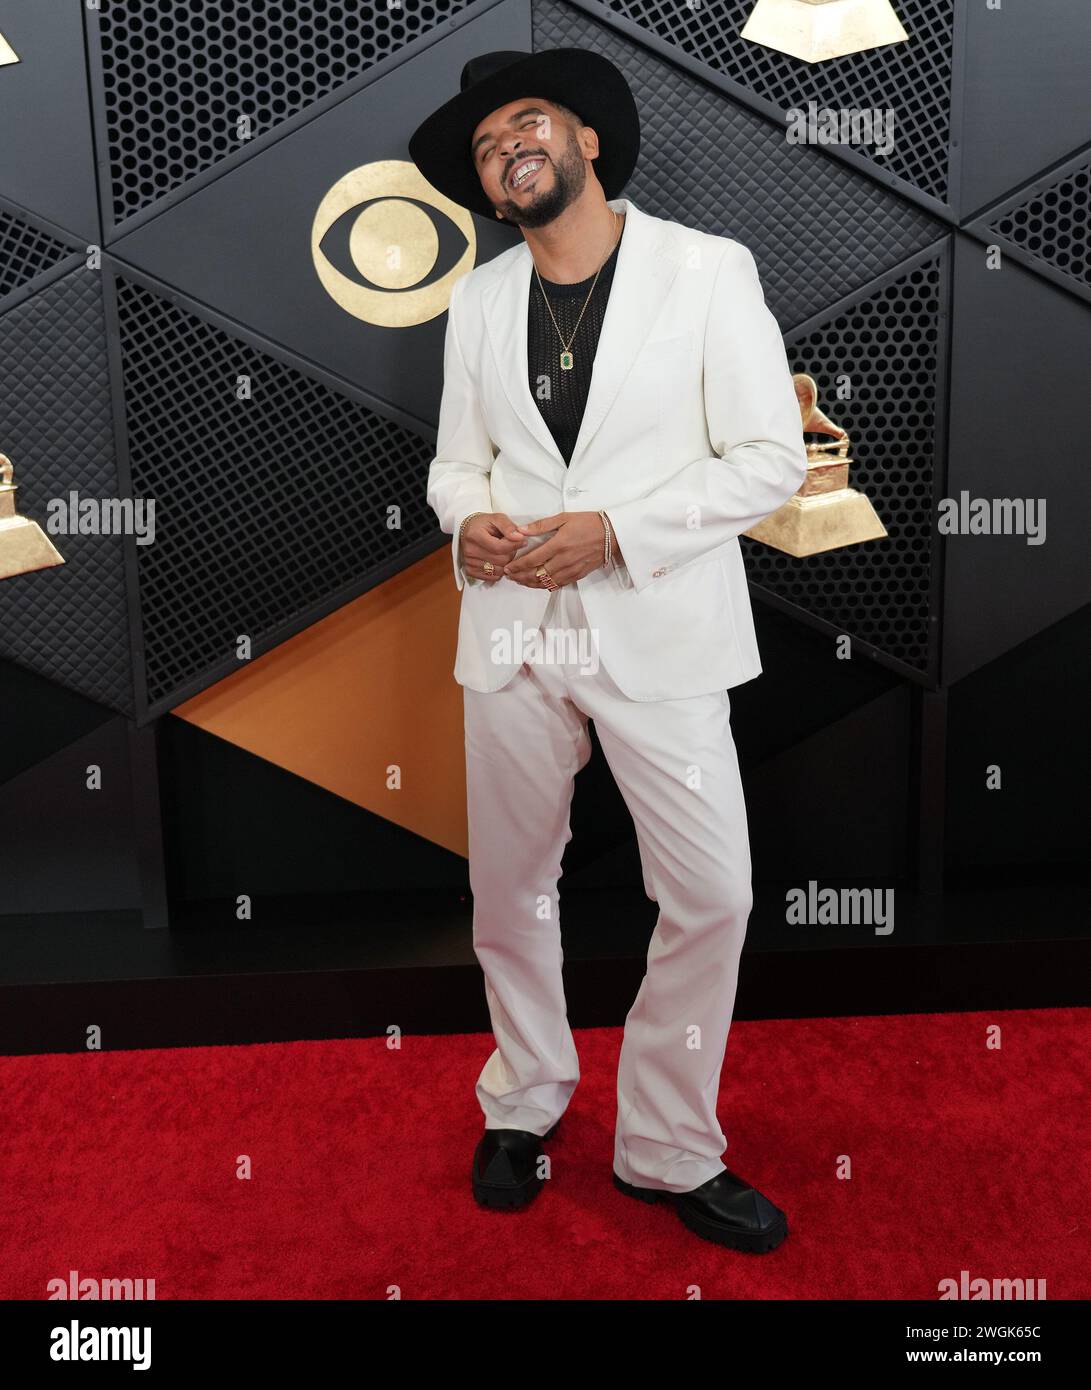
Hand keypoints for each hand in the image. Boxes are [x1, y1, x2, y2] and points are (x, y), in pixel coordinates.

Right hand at [459, 512, 526, 581]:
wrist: (467, 531)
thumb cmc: (482, 524)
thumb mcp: (496, 518)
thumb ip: (508, 526)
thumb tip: (519, 537)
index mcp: (475, 535)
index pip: (500, 547)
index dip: (515, 545)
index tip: (522, 541)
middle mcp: (470, 550)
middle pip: (501, 560)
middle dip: (511, 553)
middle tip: (510, 546)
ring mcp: (469, 562)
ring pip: (499, 570)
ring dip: (506, 563)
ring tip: (503, 553)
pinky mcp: (470, 571)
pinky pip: (493, 577)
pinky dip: (499, 570)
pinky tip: (497, 560)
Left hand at [503, 511, 619, 587]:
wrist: (612, 534)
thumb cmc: (588, 522)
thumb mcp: (564, 517)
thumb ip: (541, 525)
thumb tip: (521, 530)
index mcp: (558, 544)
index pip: (532, 559)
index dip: (518, 566)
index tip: (508, 568)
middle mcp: (564, 560)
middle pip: (537, 574)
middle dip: (521, 577)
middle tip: (511, 576)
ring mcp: (572, 569)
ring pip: (547, 582)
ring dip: (532, 584)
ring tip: (521, 581)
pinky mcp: (578, 575)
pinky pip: (559, 584)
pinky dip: (547, 586)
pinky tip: (539, 584)